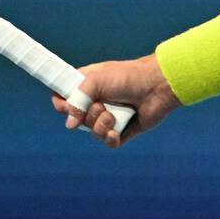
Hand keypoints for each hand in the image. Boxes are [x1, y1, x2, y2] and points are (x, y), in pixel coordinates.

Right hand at [51, 53, 182, 147]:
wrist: (157, 87)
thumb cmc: (128, 77)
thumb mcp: (96, 79)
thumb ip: (77, 99)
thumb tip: (70, 125)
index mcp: (86, 86)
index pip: (63, 98)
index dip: (62, 105)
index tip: (66, 105)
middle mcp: (95, 102)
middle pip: (77, 119)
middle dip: (88, 115)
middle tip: (102, 105)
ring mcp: (109, 116)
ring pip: (92, 132)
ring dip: (101, 126)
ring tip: (114, 116)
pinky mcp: (122, 130)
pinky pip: (108, 142)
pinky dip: (110, 138)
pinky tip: (116, 133)